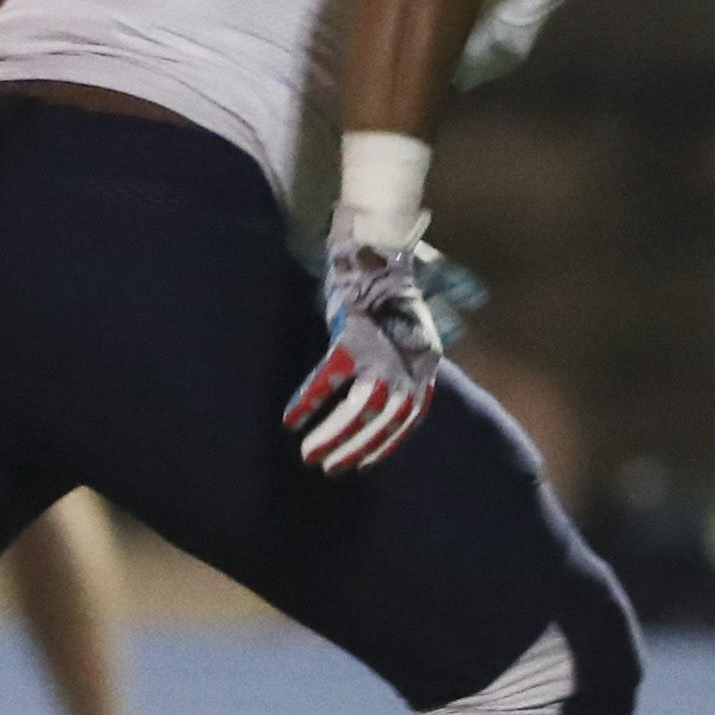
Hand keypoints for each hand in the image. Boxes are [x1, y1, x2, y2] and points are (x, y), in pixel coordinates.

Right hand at [281, 205, 488, 475]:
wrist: (377, 247)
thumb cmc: (385, 287)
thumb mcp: (404, 328)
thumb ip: (398, 357)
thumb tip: (378, 389)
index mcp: (423, 363)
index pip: (409, 418)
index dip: (386, 444)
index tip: (364, 463)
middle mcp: (408, 363)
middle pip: (384, 420)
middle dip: (355, 448)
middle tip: (328, 467)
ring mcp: (381, 352)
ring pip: (360, 409)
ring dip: (333, 436)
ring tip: (310, 453)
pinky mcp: (352, 340)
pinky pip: (327, 381)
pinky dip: (308, 401)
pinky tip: (290, 418)